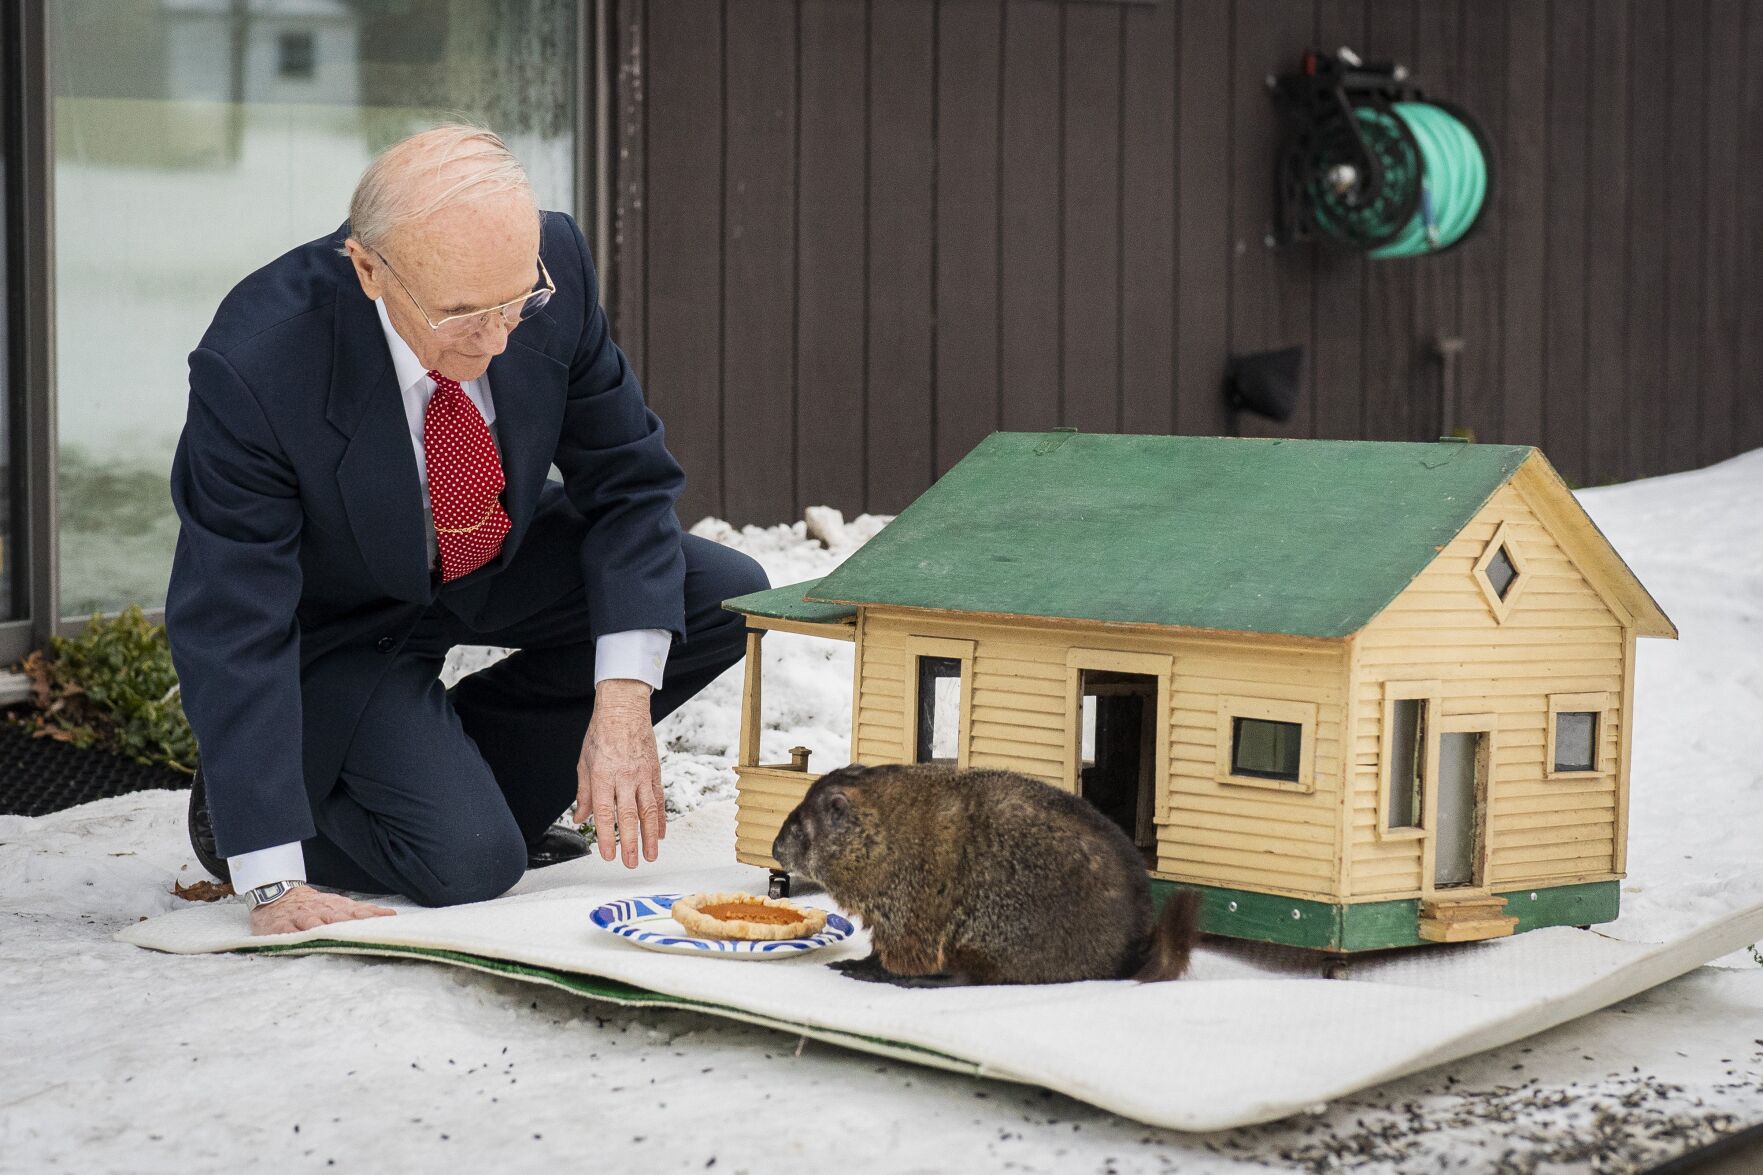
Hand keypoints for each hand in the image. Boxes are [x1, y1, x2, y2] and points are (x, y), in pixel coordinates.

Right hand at [249, 886, 395, 935]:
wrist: (277, 894)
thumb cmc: (314, 905)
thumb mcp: (337, 904)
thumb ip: (360, 911)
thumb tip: (390, 915)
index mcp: (335, 906)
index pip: (356, 911)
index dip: (371, 915)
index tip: (387, 920)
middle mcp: (320, 911)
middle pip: (338, 918)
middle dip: (353, 924)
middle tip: (367, 932)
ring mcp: (300, 918)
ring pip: (314, 924)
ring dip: (326, 931)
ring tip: (338, 938)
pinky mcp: (282, 926)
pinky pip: (288, 932)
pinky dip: (296, 936)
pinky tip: (303, 941)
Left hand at [578, 678, 664, 867]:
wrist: (624, 710)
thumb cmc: (601, 734)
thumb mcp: (584, 763)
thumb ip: (583, 793)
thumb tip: (580, 818)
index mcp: (603, 776)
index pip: (604, 813)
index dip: (606, 836)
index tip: (608, 855)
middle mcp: (624, 777)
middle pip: (628, 816)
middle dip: (630, 843)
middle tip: (631, 863)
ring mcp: (642, 774)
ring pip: (648, 810)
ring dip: (650, 836)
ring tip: (651, 855)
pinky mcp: (655, 771)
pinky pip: (658, 798)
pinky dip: (660, 818)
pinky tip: (660, 834)